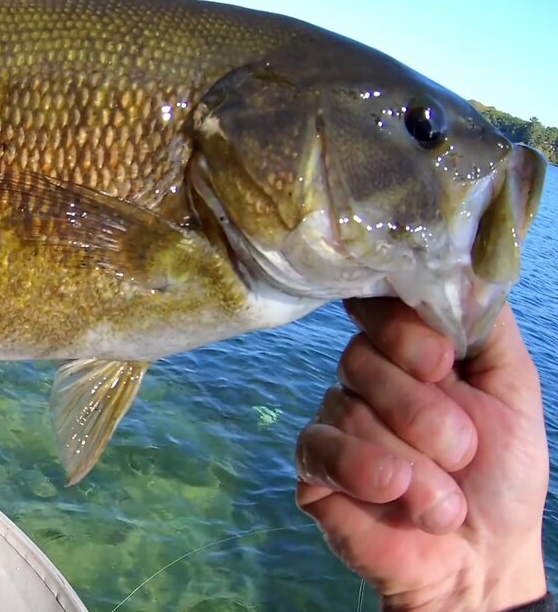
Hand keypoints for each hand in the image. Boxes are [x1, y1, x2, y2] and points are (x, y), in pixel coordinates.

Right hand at [296, 298, 548, 610]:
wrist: (481, 559)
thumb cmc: (500, 476)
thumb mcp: (511, 389)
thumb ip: (485, 325)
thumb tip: (463, 263)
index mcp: (406, 352)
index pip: (378, 309)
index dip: (402, 331)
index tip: (441, 364)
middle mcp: (363, 378)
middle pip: (363, 359)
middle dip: (424, 413)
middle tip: (461, 452)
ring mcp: (333, 420)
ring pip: (353, 411)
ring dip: (417, 465)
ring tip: (444, 500)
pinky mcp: (311, 465)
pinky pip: (324, 448)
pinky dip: (368, 473)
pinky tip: (396, 493)